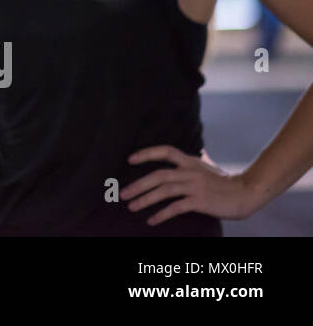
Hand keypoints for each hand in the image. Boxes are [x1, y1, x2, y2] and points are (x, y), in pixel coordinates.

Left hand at [120, 145, 257, 223]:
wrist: (248, 193)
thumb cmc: (229, 182)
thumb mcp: (212, 168)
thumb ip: (203, 160)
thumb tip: (202, 152)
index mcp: (190, 162)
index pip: (165, 151)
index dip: (147, 154)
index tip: (130, 159)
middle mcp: (190, 172)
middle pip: (158, 175)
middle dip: (138, 185)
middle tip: (123, 194)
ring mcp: (195, 186)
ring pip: (163, 191)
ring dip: (145, 200)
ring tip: (131, 207)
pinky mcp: (200, 201)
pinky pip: (176, 207)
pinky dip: (162, 214)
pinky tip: (151, 220)